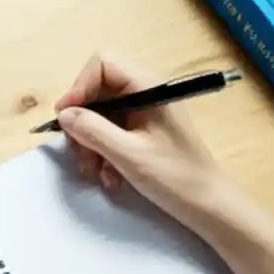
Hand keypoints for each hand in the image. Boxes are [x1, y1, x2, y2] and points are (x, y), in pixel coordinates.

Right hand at [53, 54, 247, 237]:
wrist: (210, 207)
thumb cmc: (176, 178)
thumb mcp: (129, 154)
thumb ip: (93, 130)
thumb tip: (64, 114)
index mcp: (149, 87)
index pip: (102, 65)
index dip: (79, 88)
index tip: (66, 119)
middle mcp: (146, 93)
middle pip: (97, 91)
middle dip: (83, 123)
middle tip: (78, 153)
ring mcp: (145, 113)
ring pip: (101, 115)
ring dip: (90, 143)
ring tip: (93, 171)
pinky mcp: (144, 132)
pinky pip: (111, 132)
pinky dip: (103, 152)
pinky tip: (109, 177)